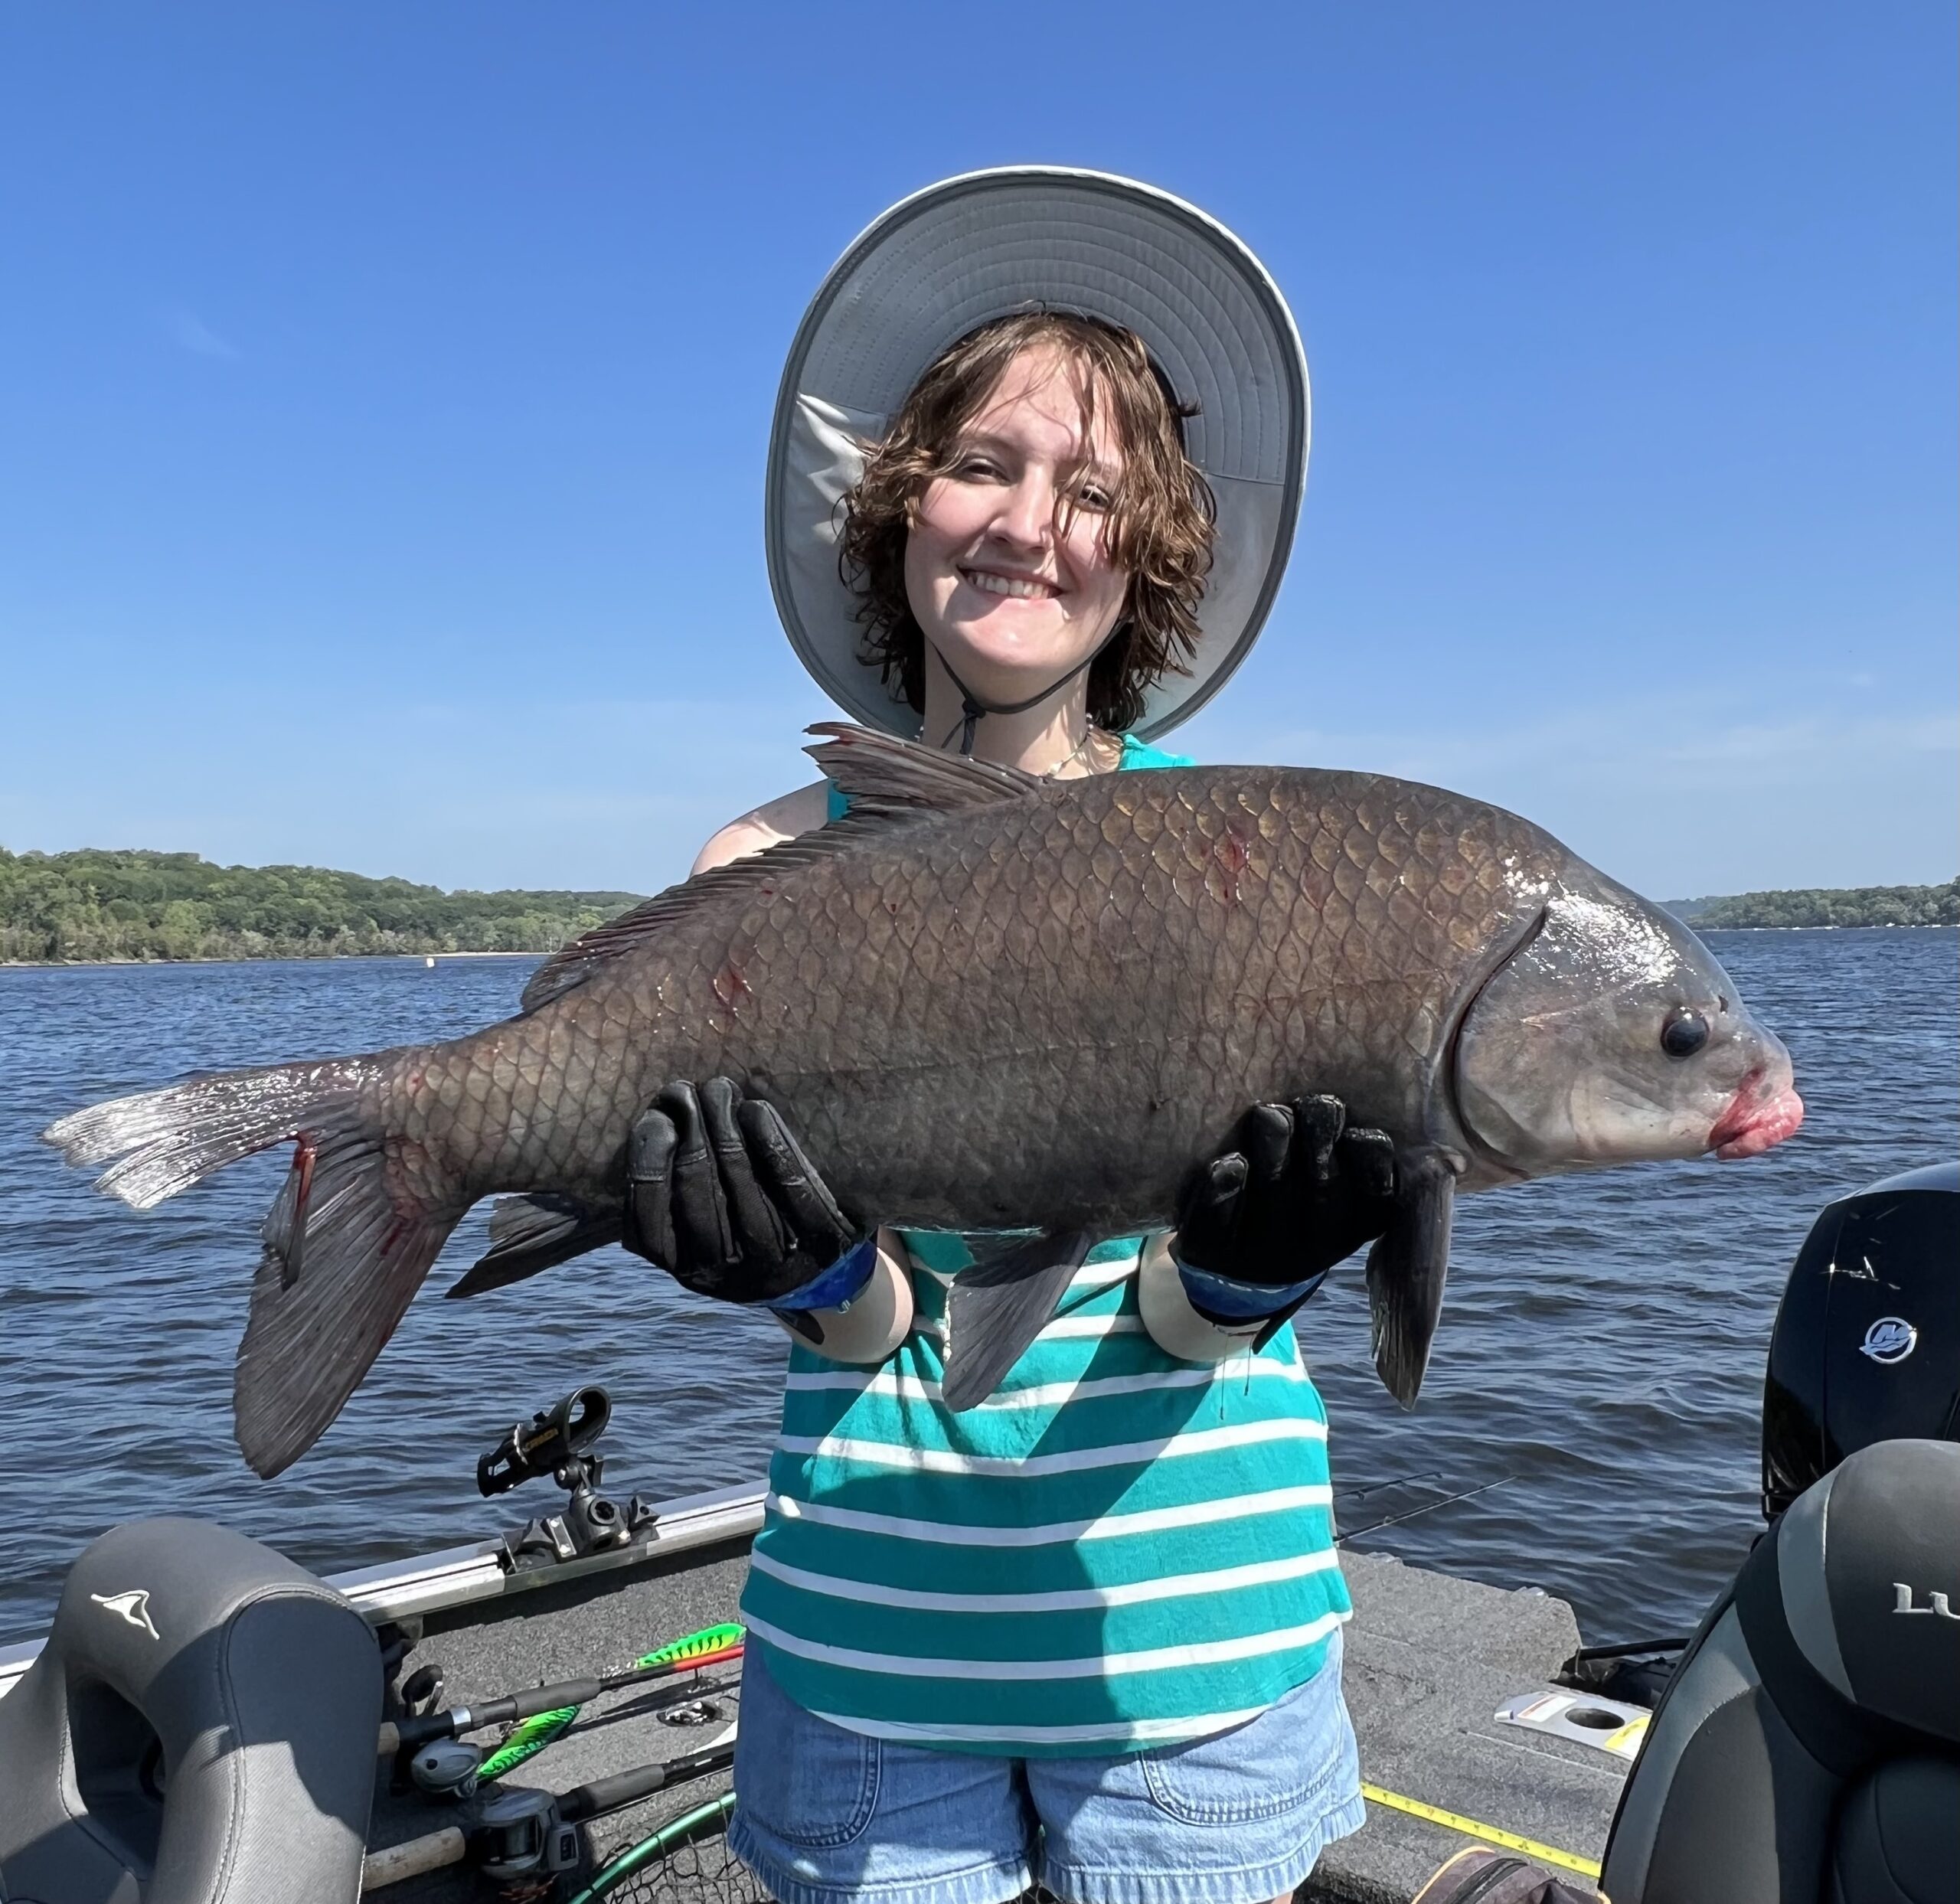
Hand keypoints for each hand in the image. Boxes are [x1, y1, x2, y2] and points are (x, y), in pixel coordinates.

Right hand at [621, 1078, 862, 1303]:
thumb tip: (659, 1116)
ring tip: (717, 1090)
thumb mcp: (691, 1220)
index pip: (647, 1224)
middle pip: (695, 1196)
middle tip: (685, 1090)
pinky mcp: (817, 1240)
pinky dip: (771, 1144)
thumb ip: (667, 1182)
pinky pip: (791, 1187)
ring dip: (725, 1132)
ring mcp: (771, 1260)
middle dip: (688, 1135)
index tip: (655, 1120)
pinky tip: (755, 1110)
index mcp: (682, 1267)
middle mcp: (723, 1273)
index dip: (648, 1166)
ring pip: (741, 1187)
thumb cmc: (734, 1223)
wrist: (808, 1267)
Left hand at [1174, 1095, 1396, 1297]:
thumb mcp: (1331, 1172)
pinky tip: (1228, 1162)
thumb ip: (1340, 1138)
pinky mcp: (1212, 1251)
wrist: (1232, 1260)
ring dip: (1274, 1154)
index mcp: (1350, 1225)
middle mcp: (1311, 1245)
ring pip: (1273, 1201)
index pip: (1377, 1201)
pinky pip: (1218, 1224)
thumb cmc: (1295, 1191)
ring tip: (1270, 1113)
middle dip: (1320, 1143)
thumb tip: (1341, 1086)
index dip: (1372, 1166)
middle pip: (1323, 1195)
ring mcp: (1260, 1252)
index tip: (1359, 1132)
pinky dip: (1224, 1190)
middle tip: (1315, 1104)